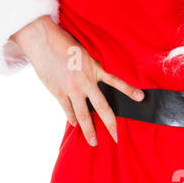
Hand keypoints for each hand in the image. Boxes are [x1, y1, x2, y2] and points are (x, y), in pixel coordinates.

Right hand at [10, 16, 142, 145]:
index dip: (129, 90)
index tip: (141, 98)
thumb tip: (99, 76)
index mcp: (94, 69)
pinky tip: (75, 125)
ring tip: (93, 142)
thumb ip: (93, 66)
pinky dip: (72, 118)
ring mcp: (71, 89)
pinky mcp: (58, 92)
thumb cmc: (63, 43)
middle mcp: (85, 82)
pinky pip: (67, 110)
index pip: (116, 81)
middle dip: (110, 125)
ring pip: (83, 115)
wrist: (42, 40)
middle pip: (102, 108)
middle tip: (117, 139)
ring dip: (89, 130)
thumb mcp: (84, 52)